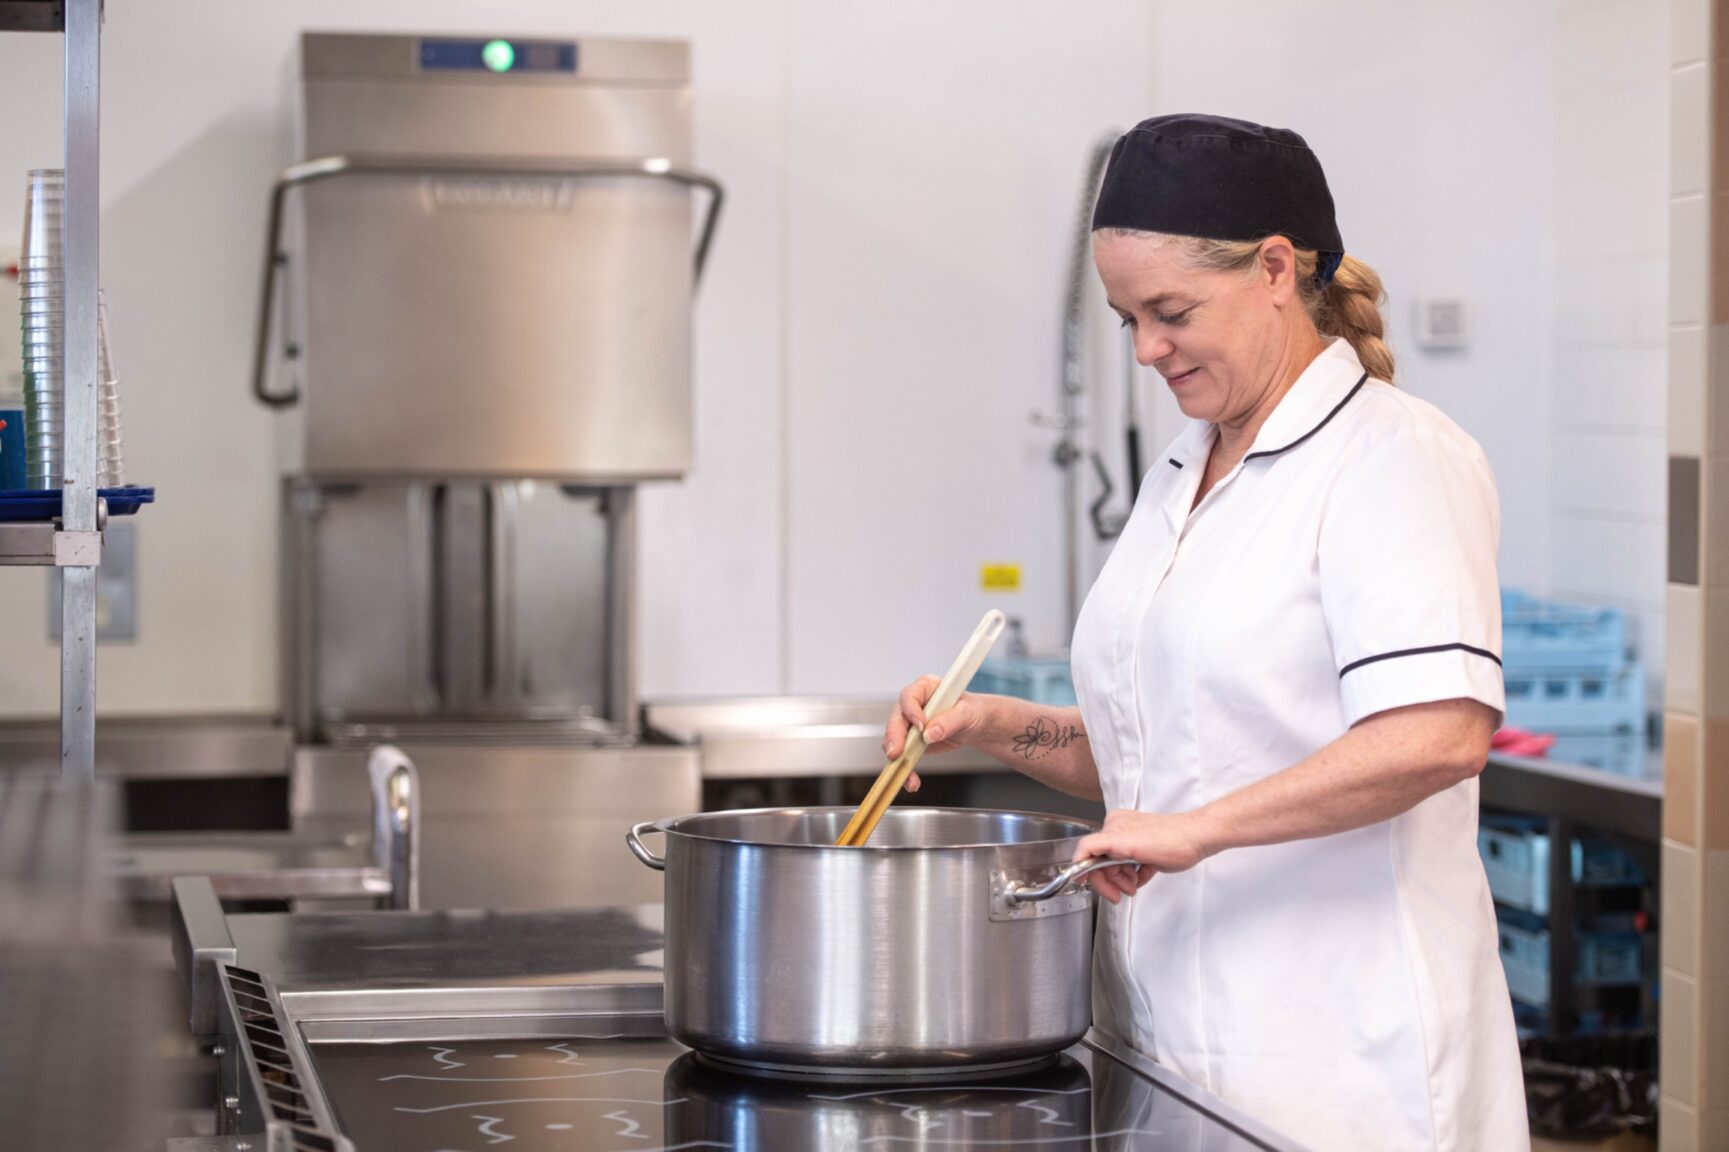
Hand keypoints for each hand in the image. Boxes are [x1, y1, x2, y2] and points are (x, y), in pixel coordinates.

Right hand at [883, 676, 993, 793]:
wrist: (978, 725)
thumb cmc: (974, 711)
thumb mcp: (968, 714)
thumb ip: (950, 721)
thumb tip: (930, 732)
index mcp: (925, 688)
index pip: (909, 696)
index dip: (911, 711)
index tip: (920, 726)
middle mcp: (913, 705)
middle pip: (896, 720)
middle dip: (894, 738)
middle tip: (896, 754)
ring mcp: (910, 724)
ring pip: (895, 741)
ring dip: (898, 760)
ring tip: (907, 776)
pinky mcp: (912, 742)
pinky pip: (904, 756)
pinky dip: (906, 770)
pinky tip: (912, 782)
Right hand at [1073, 809, 1214, 903]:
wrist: (1198, 839)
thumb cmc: (1171, 842)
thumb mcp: (1128, 844)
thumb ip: (1100, 848)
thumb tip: (1081, 859)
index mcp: (1113, 827)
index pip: (1087, 849)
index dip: (1082, 868)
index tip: (1083, 883)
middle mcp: (1118, 830)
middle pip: (1100, 861)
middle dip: (1110, 879)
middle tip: (1119, 894)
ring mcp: (1130, 838)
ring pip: (1114, 866)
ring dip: (1122, 879)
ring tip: (1135, 884)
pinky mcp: (1141, 847)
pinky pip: (1128, 865)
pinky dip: (1133, 874)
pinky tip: (1143, 875)